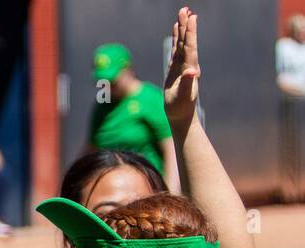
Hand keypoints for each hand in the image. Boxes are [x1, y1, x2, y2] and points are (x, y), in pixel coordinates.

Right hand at [163, 6, 199, 135]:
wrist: (181, 115)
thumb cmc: (181, 108)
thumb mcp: (183, 96)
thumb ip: (187, 83)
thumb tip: (192, 71)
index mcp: (190, 68)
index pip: (190, 47)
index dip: (190, 32)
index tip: (192, 17)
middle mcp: (188, 64)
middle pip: (186, 41)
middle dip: (186, 25)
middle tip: (185, 9)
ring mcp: (182, 65)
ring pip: (182, 43)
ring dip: (182, 28)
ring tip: (182, 14)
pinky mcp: (176, 69)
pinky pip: (176, 49)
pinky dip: (176, 38)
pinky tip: (176, 30)